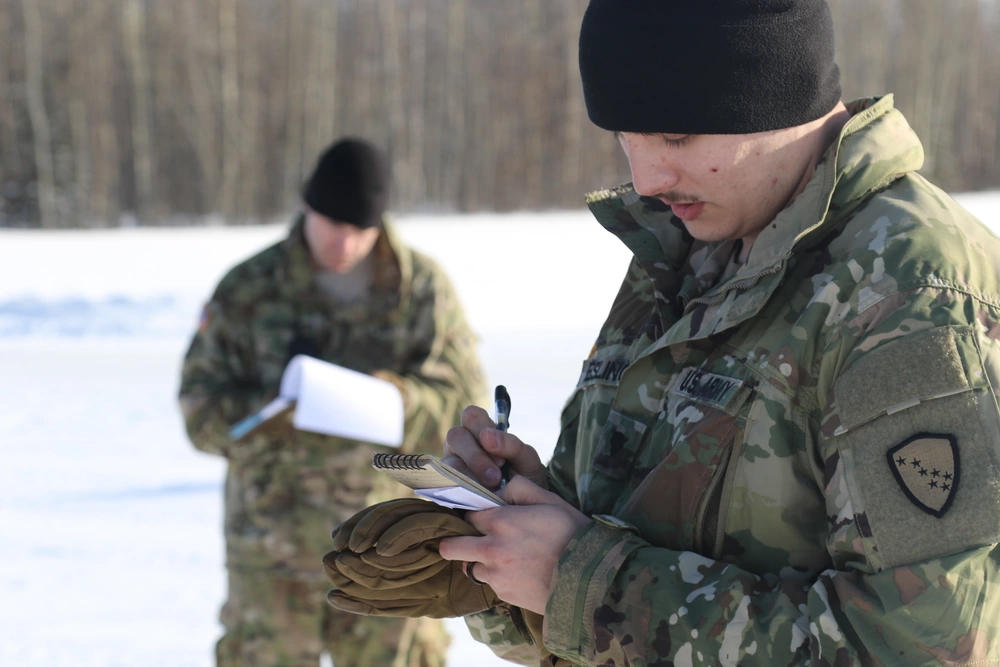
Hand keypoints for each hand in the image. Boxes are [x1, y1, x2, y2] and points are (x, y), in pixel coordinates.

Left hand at [438, 476, 589, 614]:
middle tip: (470, 539)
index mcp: (500, 522)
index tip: (483, 516)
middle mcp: (491, 550)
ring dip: (480, 562)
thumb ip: (519, 488)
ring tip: (504, 559)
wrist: (590, 578)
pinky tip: (520, 573)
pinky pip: (491, 584)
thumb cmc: (572, 534)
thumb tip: (499, 490)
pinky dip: (499, 578)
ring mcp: (496, 576)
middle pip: (450, 547)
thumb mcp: (550, 500)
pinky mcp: (505, 595)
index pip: (467, 514)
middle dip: (455, 542)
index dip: (474, 514)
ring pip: (470, 567)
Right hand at [443, 405, 546, 489]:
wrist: (522, 506)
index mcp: (480, 430)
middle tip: (495, 477)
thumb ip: (512, 445)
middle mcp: (462, 443)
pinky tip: (477, 497)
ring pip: (449, 462)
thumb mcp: (527, 460)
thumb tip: (487, 436)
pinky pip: (444, 484)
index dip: (482, 429)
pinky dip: (462, 490)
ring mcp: (451, 463)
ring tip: (490, 490)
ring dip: (469, 476)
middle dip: (476, 457)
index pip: (471, 415)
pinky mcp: (446, 485)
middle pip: (455, 436)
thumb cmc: (524, 476)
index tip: (500, 455)